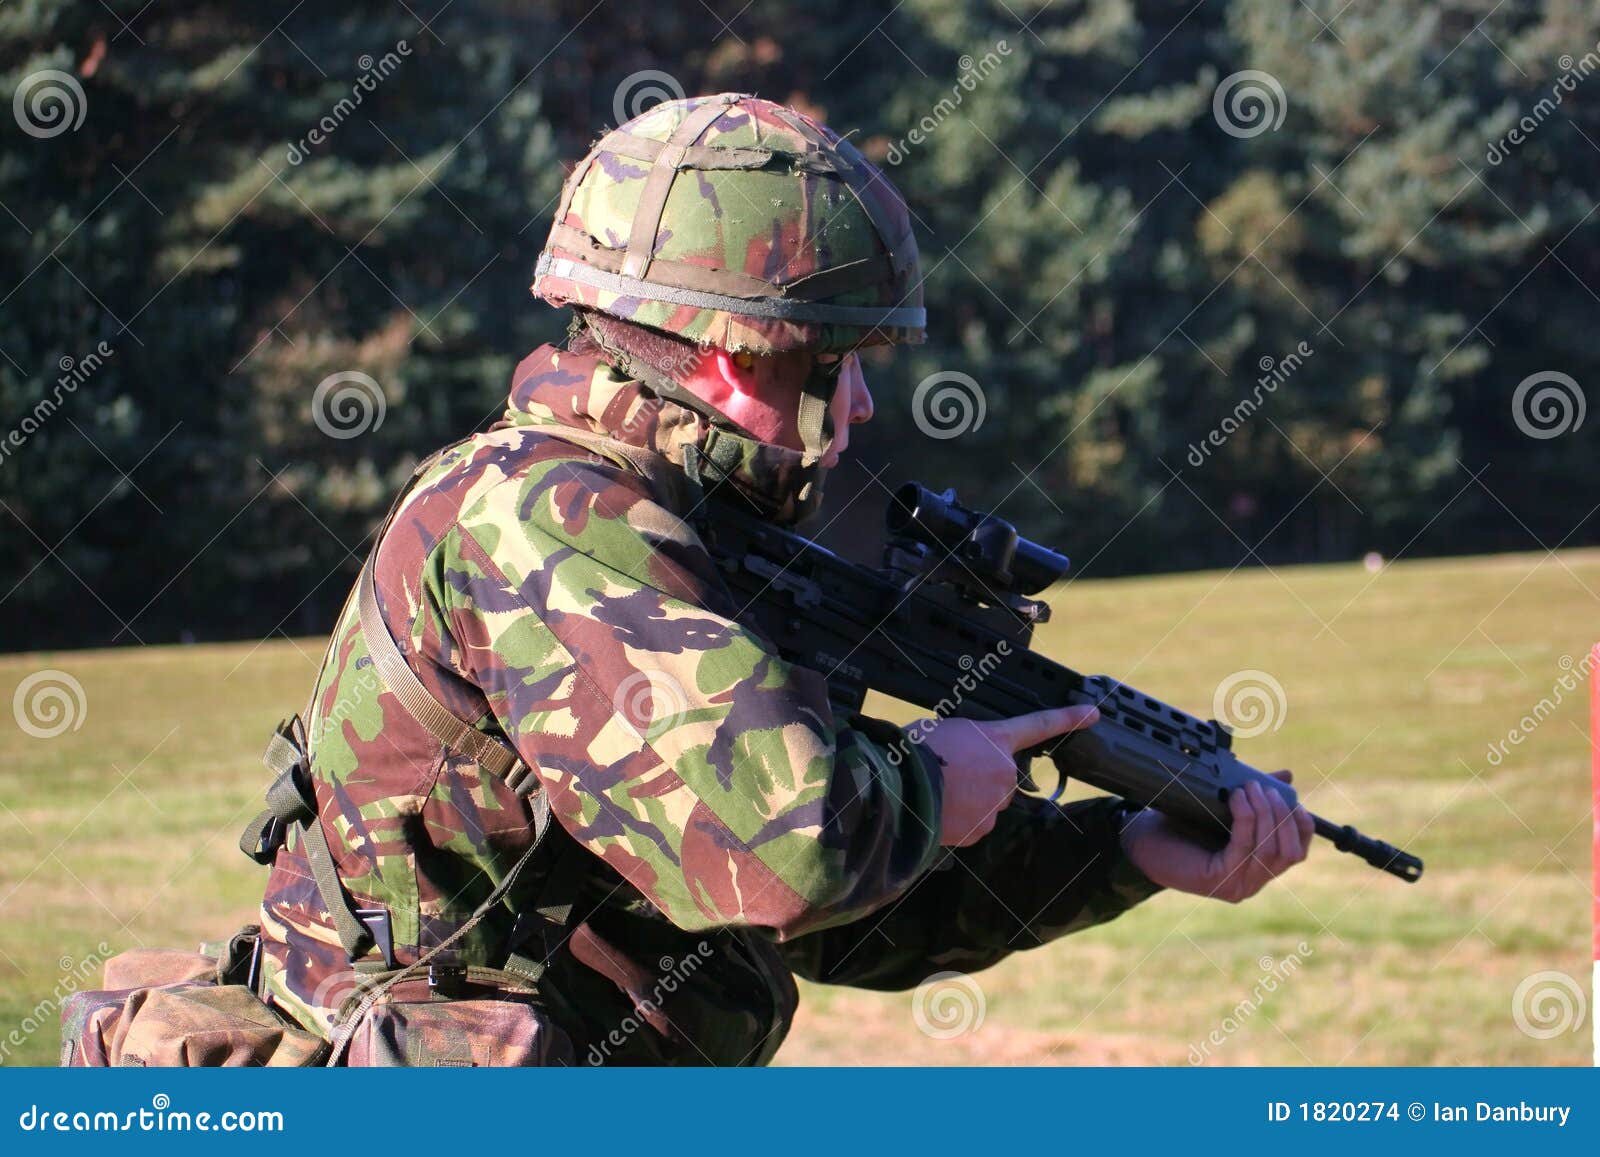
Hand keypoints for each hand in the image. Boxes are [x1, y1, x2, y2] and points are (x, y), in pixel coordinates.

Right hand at [921, 704, 1099, 846]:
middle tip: (949, 773)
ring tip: (938, 791)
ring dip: (969, 799)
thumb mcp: (944, 730)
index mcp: (996, 739)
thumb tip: (965, 760)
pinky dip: (960, 820)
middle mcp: (1004, 772)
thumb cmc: (914, 753)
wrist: (899, 789)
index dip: (1068, 718)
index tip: (1093, 714)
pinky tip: (939, 810)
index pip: (1039, 725)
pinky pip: (974, 824)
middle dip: (982, 777)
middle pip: (1002, 775)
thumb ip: (969, 742)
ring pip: (988, 802)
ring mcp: (995, 804)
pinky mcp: (980, 830)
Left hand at [1119, 772, 1312, 900]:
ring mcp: (1238, 885)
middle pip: (1289, 851)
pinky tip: (1237, 798)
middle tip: (1262, 787)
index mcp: (1258, 866)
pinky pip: (1244, 848)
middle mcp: (1253, 881)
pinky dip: (1245, 819)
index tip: (1291, 798)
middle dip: (1281, 814)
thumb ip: (1255, 797)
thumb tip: (1287, 776)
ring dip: (1265, 813)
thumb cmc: (1179, 824)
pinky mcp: (1220, 882)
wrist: (1139, 841)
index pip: (1298, 851)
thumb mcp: (1223, 808)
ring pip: (1271, 850)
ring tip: (1249, 789)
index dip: (1302, 824)